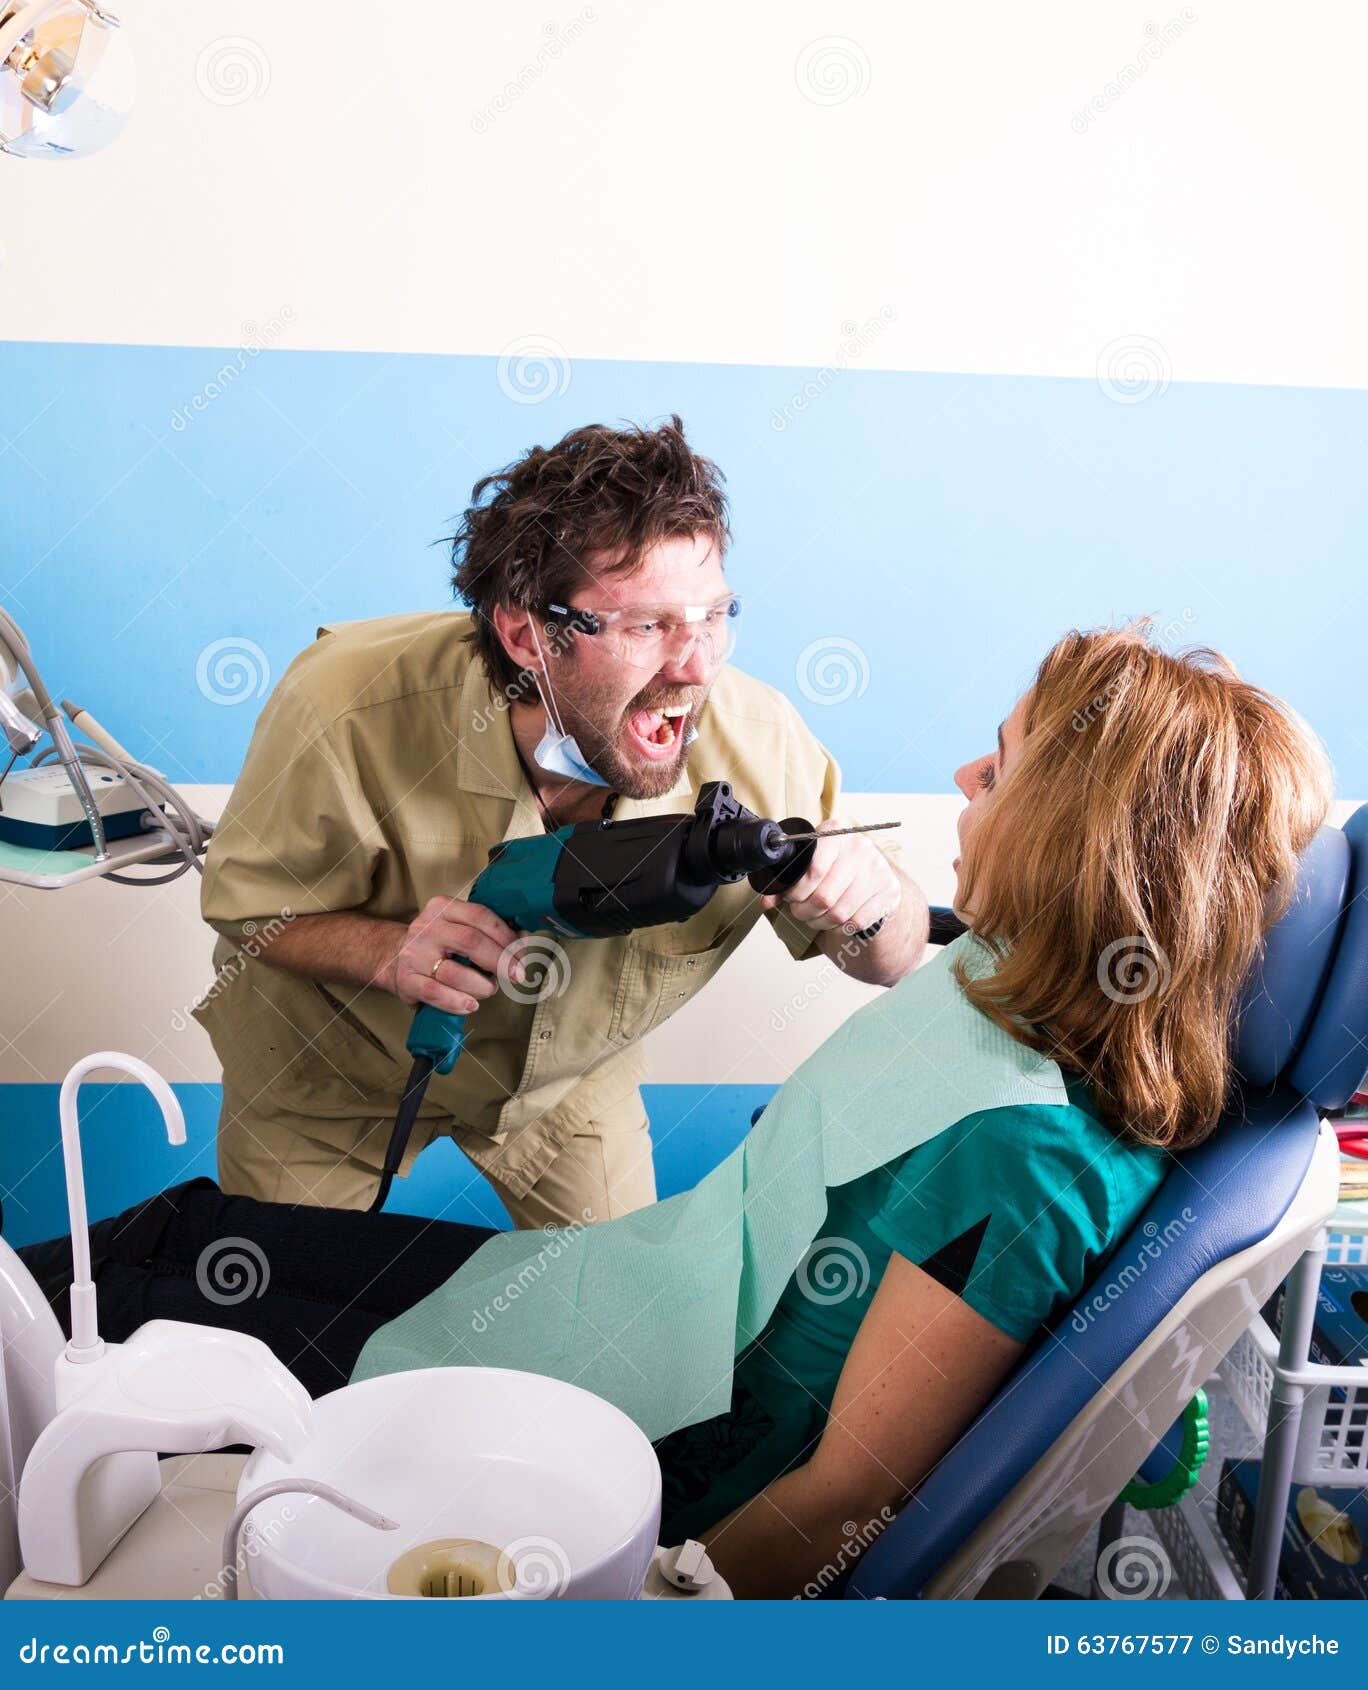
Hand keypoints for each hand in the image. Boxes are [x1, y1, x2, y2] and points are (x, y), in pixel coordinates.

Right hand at [381, 896, 525, 1016]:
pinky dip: (457, 1002)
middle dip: (500, 961)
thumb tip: (523, 940)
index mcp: (443, 908)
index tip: (521, 956)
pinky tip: (470, 1004)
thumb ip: (491, 933)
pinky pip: (435, 993)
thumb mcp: (460, 929)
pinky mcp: (406, 979)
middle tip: (515, 975)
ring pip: (454, 972)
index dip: (506, 938)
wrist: (392, 957)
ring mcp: (414, 953)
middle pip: (471, 941)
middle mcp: (427, 927)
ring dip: (480, 986)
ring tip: (487, 990)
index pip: (481, 917)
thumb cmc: (437, 945)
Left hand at [763, 815, 901, 935]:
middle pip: (823, 896)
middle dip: (803, 910)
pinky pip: (855, 922)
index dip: (795, 890)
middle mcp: (860, 848)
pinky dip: (840, 927)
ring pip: (838, 913)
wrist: (871, 874)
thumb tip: (766, 900)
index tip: (790, 896)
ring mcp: (878, 870)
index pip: (812, 869)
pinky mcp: (889, 892)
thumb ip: (786, 879)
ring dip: (819, 921)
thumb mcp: (810, 863)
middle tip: (799, 910)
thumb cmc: (833, 868)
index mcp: (836, 832)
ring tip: (814, 916)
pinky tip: (836, 918)